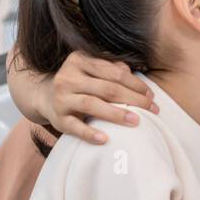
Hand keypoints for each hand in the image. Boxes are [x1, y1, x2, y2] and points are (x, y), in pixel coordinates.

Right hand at [38, 51, 157, 143]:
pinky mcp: (57, 118)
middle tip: (152, 109)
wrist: (47, 98)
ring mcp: (61, 98)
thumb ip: (113, 68)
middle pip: (107, 88)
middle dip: (133, 99)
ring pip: (92, 104)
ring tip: (135, 121)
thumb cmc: (82, 83)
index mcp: (79, 60)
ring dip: (116, 114)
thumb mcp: (94, 70)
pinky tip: (105, 139)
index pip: (114, 72)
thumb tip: (135, 72)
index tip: (151, 95)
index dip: (136, 84)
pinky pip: (75, 126)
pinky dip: (89, 133)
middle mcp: (68, 77)